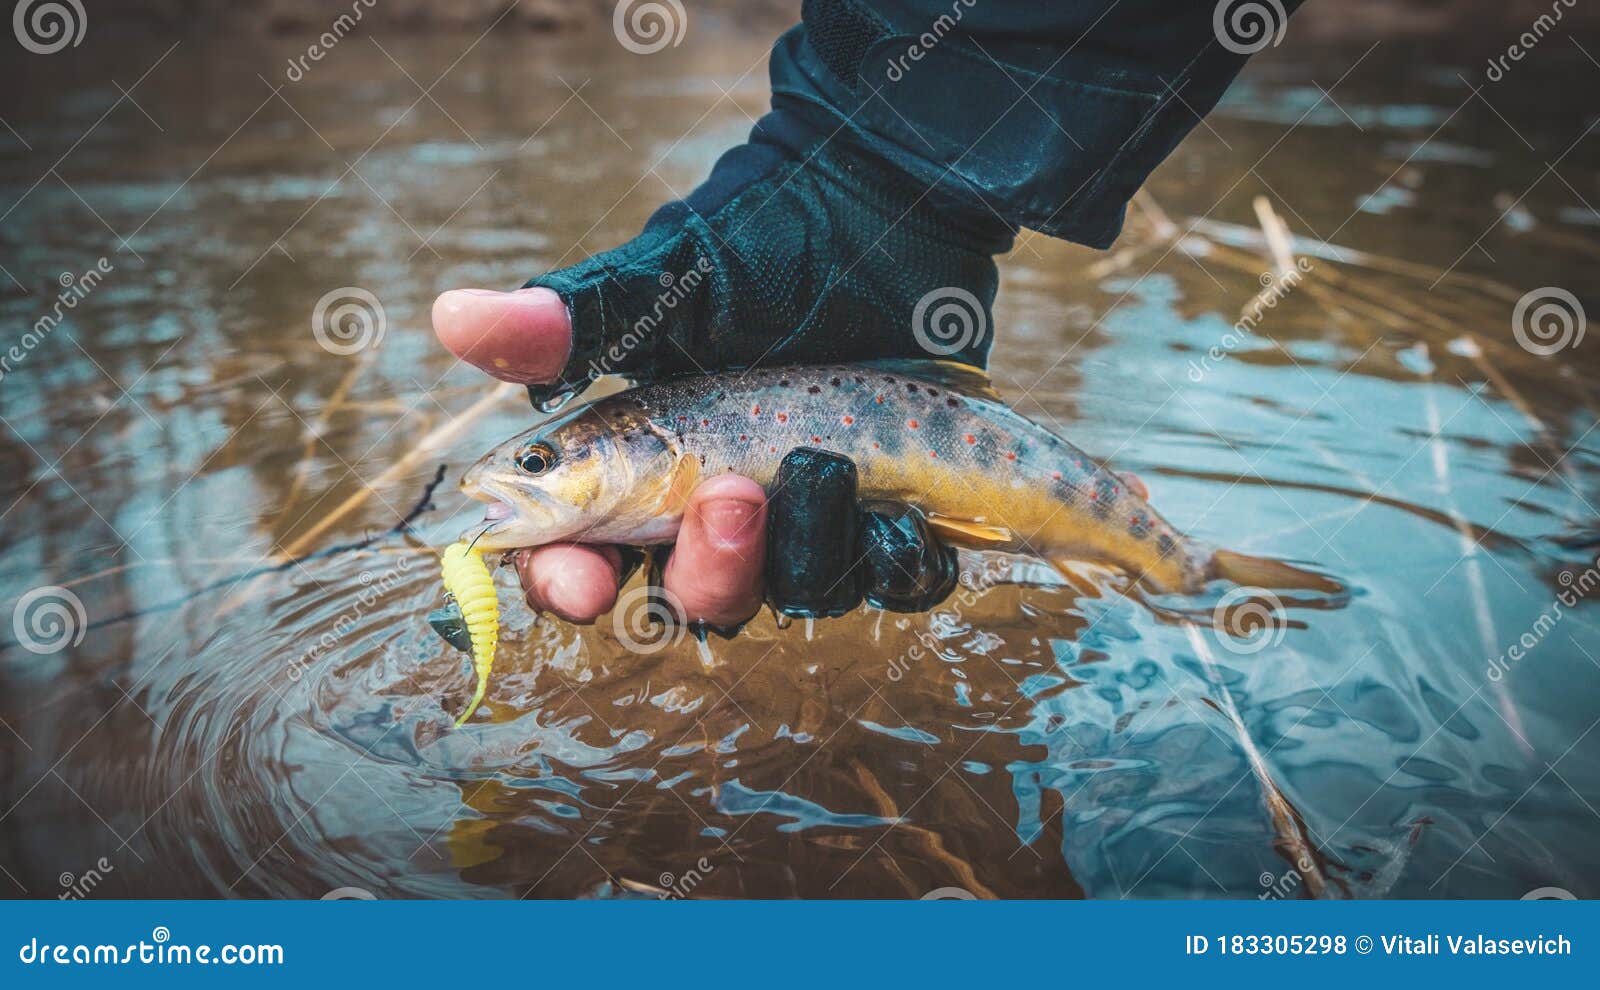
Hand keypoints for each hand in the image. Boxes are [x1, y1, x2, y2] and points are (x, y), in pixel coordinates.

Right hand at [434, 131, 1008, 624]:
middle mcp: (719, 511)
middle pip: (692, 600)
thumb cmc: (761, 242)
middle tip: (730, 494)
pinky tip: (899, 509)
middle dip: (706, 571)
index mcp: (642, 469)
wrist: (883, 210)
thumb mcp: (663, 283)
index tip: (584, 583)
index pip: (583, 558)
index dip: (571, 585)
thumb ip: (570, 322)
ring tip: (826, 462)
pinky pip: (895, 582)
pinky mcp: (891, 517)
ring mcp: (808, 521)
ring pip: (793, 597)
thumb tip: (450, 317)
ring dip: (803, 550)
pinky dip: (897, 558)